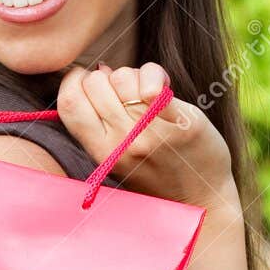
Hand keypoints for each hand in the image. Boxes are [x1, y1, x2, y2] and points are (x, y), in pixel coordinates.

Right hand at [57, 62, 235, 212]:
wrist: (199, 199)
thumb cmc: (153, 173)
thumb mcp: (115, 158)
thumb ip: (100, 122)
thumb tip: (96, 70)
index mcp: (102, 154)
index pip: (69, 103)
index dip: (73, 81)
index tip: (84, 79)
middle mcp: (124, 143)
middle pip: (96, 84)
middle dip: (104, 77)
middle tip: (119, 91)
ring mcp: (153, 132)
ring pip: (123, 77)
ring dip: (131, 76)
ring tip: (141, 92)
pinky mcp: (182, 122)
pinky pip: (154, 82)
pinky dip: (155, 76)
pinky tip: (162, 86)